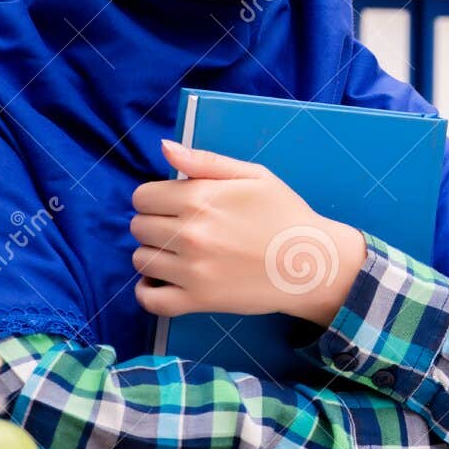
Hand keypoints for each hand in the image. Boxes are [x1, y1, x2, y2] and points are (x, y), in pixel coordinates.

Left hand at [130, 139, 365, 324]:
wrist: (311, 263)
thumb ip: (205, 160)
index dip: (155, 198)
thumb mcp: (253, 175)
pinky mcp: (198, 300)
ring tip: (178, 254)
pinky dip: (147, 292)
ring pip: (141, 260)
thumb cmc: (285, 215)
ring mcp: (191, 270)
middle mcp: (189, 234)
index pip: (142, 197)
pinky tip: (161, 282)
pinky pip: (149, 300)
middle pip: (138, 227)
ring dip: (154, 255)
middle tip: (180, 229)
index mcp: (199, 199)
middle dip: (154, 224)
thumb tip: (164, 147)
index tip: (173, 205)